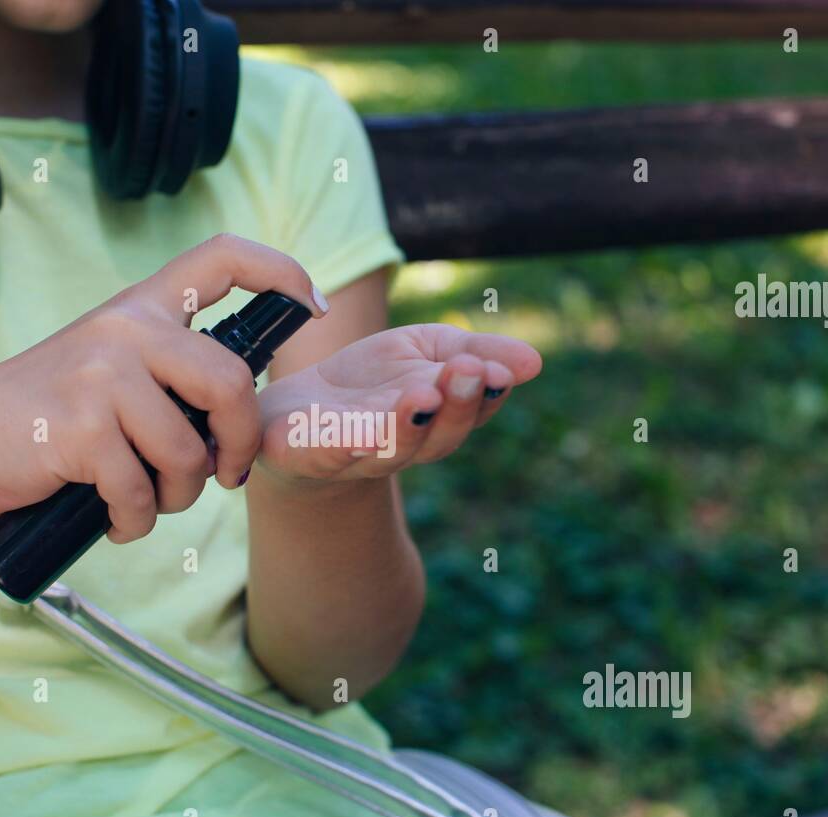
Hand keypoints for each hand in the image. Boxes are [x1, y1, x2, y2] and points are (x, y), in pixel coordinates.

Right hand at [0, 234, 326, 543]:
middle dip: (242, 445)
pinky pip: (141, 491)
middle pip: (231, 382)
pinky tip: (115, 518)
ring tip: (147, 501)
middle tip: (227, 474)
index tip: (312, 306)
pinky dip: (134, 521)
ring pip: (189, 451)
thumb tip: (238, 419)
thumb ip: (169, 375)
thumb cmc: (47, 415)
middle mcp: (126, 330)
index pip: (223, 257)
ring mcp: (102, 376)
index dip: (282, 272)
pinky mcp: (82, 428)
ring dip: (178, 496)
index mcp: (141, 308)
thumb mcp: (108, 370)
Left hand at [255, 323, 541, 484]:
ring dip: (408, 424)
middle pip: (437, 437)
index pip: (471, 411)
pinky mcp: (306, 455)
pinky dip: (344, 446)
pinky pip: (328, 455)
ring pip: (390, 449)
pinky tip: (358, 434)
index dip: (484, 395)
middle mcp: (402, 445)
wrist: (292, 415)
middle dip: (455, 406)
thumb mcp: (425, 350)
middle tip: (468, 371)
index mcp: (436, 420)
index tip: (494, 371)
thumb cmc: (369, 383)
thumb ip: (476, 351)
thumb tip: (535, 362)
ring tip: (422, 394)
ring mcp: (354, 456)